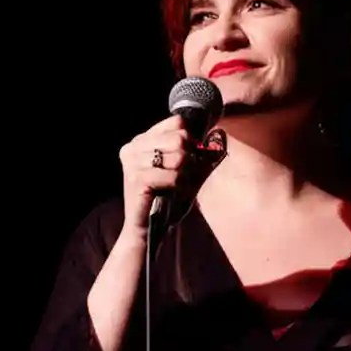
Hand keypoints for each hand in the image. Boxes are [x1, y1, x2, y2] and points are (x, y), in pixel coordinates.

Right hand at [118, 117, 223, 232]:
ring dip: (184, 176)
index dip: (190, 141)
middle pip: (179, 137)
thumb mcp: (183, 171)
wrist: (147, 229)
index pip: (177, 122)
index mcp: (140, 140)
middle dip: (188, 160)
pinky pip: (174, 175)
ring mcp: (132, 162)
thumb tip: (217, 137)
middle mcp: (133, 147)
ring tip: (176, 186)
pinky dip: (180, 187)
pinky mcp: (137, 179)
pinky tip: (172, 194)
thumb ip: (197, 153)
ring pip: (179, 157)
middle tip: (181, 176)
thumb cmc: (166, 199)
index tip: (187, 160)